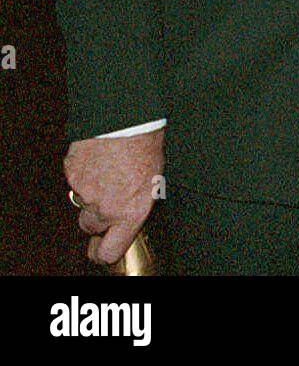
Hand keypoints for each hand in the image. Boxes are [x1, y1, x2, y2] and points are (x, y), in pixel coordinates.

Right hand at [64, 128, 164, 264]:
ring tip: (106, 168)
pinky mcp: (72, 174)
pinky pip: (74, 180)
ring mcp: (86, 192)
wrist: (128, 117)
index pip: (109, 251)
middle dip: (96, 216)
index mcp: (130, 212)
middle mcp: (106, 208)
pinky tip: (97, 156)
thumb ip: (136, 202)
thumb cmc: (147, 144)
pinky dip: (82, 172)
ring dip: (90, 192)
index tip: (100, 249)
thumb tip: (128, 209)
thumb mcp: (154, 179)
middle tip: (106, 196)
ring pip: (81, 202)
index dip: (102, 252)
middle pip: (90, 226)